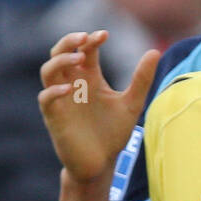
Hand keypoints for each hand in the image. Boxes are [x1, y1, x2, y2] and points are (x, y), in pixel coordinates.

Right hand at [39, 32, 156, 181]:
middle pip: (59, 52)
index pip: (84, 48)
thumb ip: (141, 79)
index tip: (104, 35)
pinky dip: (53, 91)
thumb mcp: (132, 103)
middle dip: (68, 41)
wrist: (102, 164)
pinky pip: (45, 99)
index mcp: (89, 77)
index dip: (91, 38)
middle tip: (84, 38)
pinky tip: (69, 90)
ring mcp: (61, 100)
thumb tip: (155, 51)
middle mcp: (72, 84)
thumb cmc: (114, 133)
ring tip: (78, 58)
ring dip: (60, 61)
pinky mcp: (54, 118)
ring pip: (48, 71)